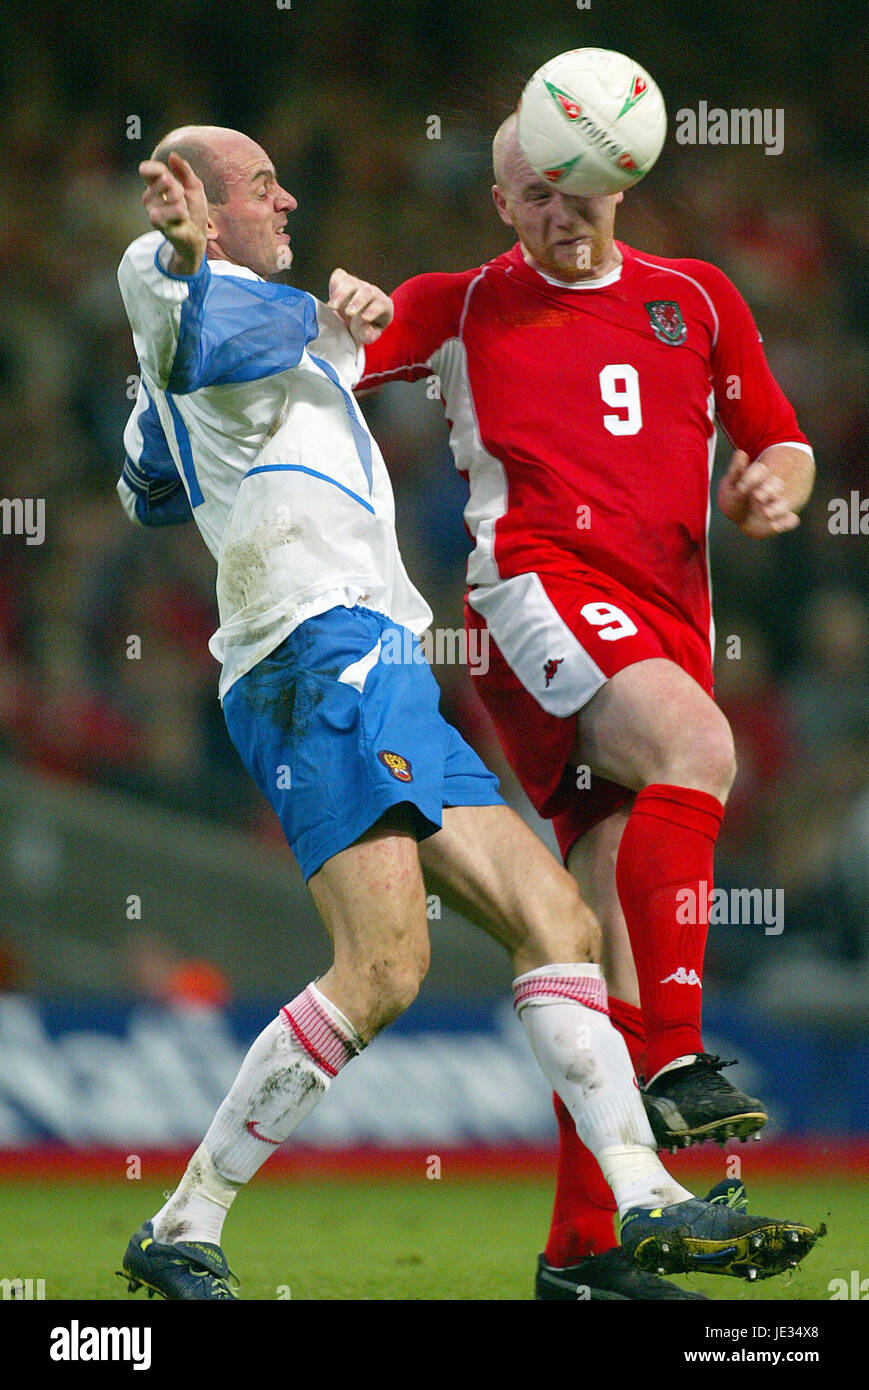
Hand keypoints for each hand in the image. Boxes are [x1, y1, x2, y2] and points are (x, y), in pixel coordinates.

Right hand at [139, 153, 207, 275]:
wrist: (198, 237)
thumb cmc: (194, 212)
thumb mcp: (194, 187)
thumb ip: (184, 171)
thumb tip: (172, 155)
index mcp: (156, 186)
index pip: (146, 170)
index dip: (157, 169)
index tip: (170, 177)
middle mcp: (150, 198)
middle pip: (164, 179)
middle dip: (180, 188)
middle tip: (184, 200)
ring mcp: (152, 211)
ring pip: (168, 195)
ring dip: (182, 202)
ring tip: (184, 211)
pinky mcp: (157, 224)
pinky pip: (163, 212)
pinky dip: (179, 213)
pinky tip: (183, 217)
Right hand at [328, 268, 393, 345]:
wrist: (355, 318)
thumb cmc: (364, 327)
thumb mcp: (368, 334)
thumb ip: (369, 335)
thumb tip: (367, 333)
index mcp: (383, 304)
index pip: (381, 304)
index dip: (373, 310)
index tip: (365, 318)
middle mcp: (371, 291)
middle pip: (367, 291)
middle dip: (357, 301)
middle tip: (348, 313)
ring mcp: (358, 284)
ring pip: (351, 282)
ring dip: (340, 294)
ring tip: (332, 307)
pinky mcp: (344, 280)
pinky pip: (339, 276)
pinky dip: (333, 284)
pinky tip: (330, 298)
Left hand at [717, 449, 800, 537]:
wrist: (746, 518)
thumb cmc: (738, 498)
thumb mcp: (731, 484)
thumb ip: (736, 471)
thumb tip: (740, 453)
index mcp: (758, 477)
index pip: (759, 471)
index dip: (752, 477)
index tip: (741, 486)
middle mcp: (771, 490)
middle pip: (776, 485)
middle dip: (769, 490)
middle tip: (757, 496)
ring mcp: (778, 504)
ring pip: (783, 503)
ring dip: (776, 508)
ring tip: (766, 513)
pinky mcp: (783, 518)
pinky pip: (790, 520)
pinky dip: (786, 522)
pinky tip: (776, 525)